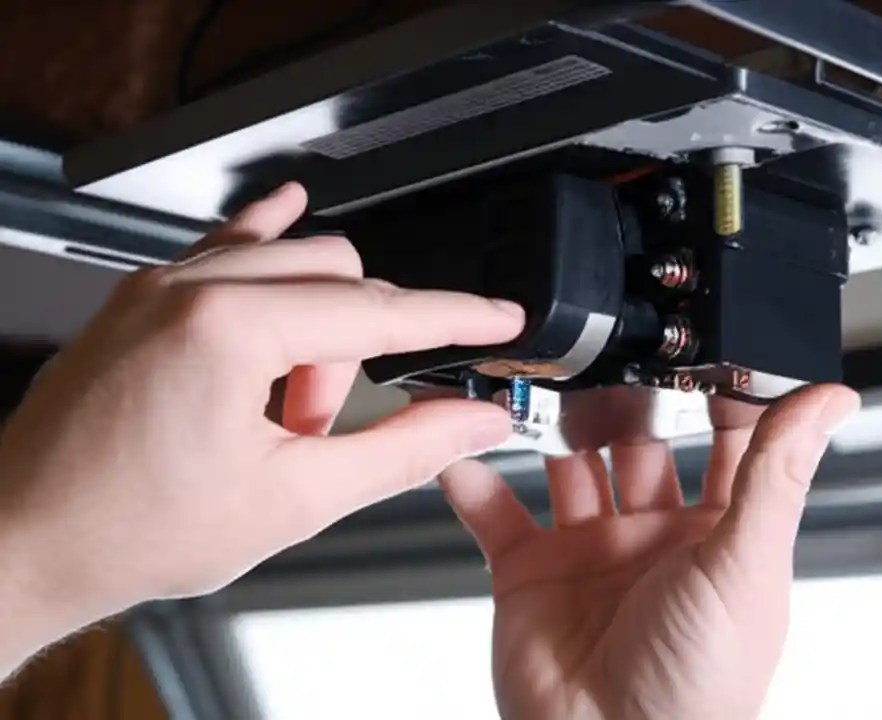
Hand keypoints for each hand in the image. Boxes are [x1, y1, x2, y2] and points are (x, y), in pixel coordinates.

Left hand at [0, 183, 521, 675]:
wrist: (22, 543)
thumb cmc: (126, 528)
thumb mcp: (292, 500)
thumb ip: (399, 451)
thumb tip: (469, 423)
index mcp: (229, 330)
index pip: (378, 312)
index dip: (454, 318)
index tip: (499, 319)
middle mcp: (190, 288)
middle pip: (337, 277)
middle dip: (362, 350)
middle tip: (340, 425)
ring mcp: (159, 286)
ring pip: (288, 259)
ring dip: (318, 325)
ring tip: (288, 411)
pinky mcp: (141, 296)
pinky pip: (223, 240)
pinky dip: (269, 236)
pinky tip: (289, 210)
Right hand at [440, 386, 859, 719]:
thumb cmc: (699, 685)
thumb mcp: (745, 562)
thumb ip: (777, 472)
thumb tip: (834, 398)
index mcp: (719, 532)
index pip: (726, 440)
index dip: (718, 390)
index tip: (703, 337)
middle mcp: (654, 534)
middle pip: (639, 440)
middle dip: (625, 397)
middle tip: (609, 344)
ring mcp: (590, 550)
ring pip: (568, 463)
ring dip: (552, 422)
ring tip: (539, 376)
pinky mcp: (528, 572)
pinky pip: (495, 512)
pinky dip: (473, 479)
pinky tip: (462, 444)